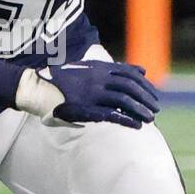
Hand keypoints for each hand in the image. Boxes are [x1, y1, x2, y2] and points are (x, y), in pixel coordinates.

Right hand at [16, 59, 160, 127]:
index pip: (128, 74)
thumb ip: (113, 69)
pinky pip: (111, 114)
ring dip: (139, 109)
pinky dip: (126, 119)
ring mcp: (92, 93)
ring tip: (150, 118)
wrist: (38, 88)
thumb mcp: (87, 68)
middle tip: (156, 107)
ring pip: (123, 100)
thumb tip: (141, 69)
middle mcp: (97, 79)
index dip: (144, 84)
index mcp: (98, 68)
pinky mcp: (86, 108)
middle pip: (129, 86)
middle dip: (145, 97)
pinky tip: (136, 125)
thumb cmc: (63, 79)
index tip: (154, 93)